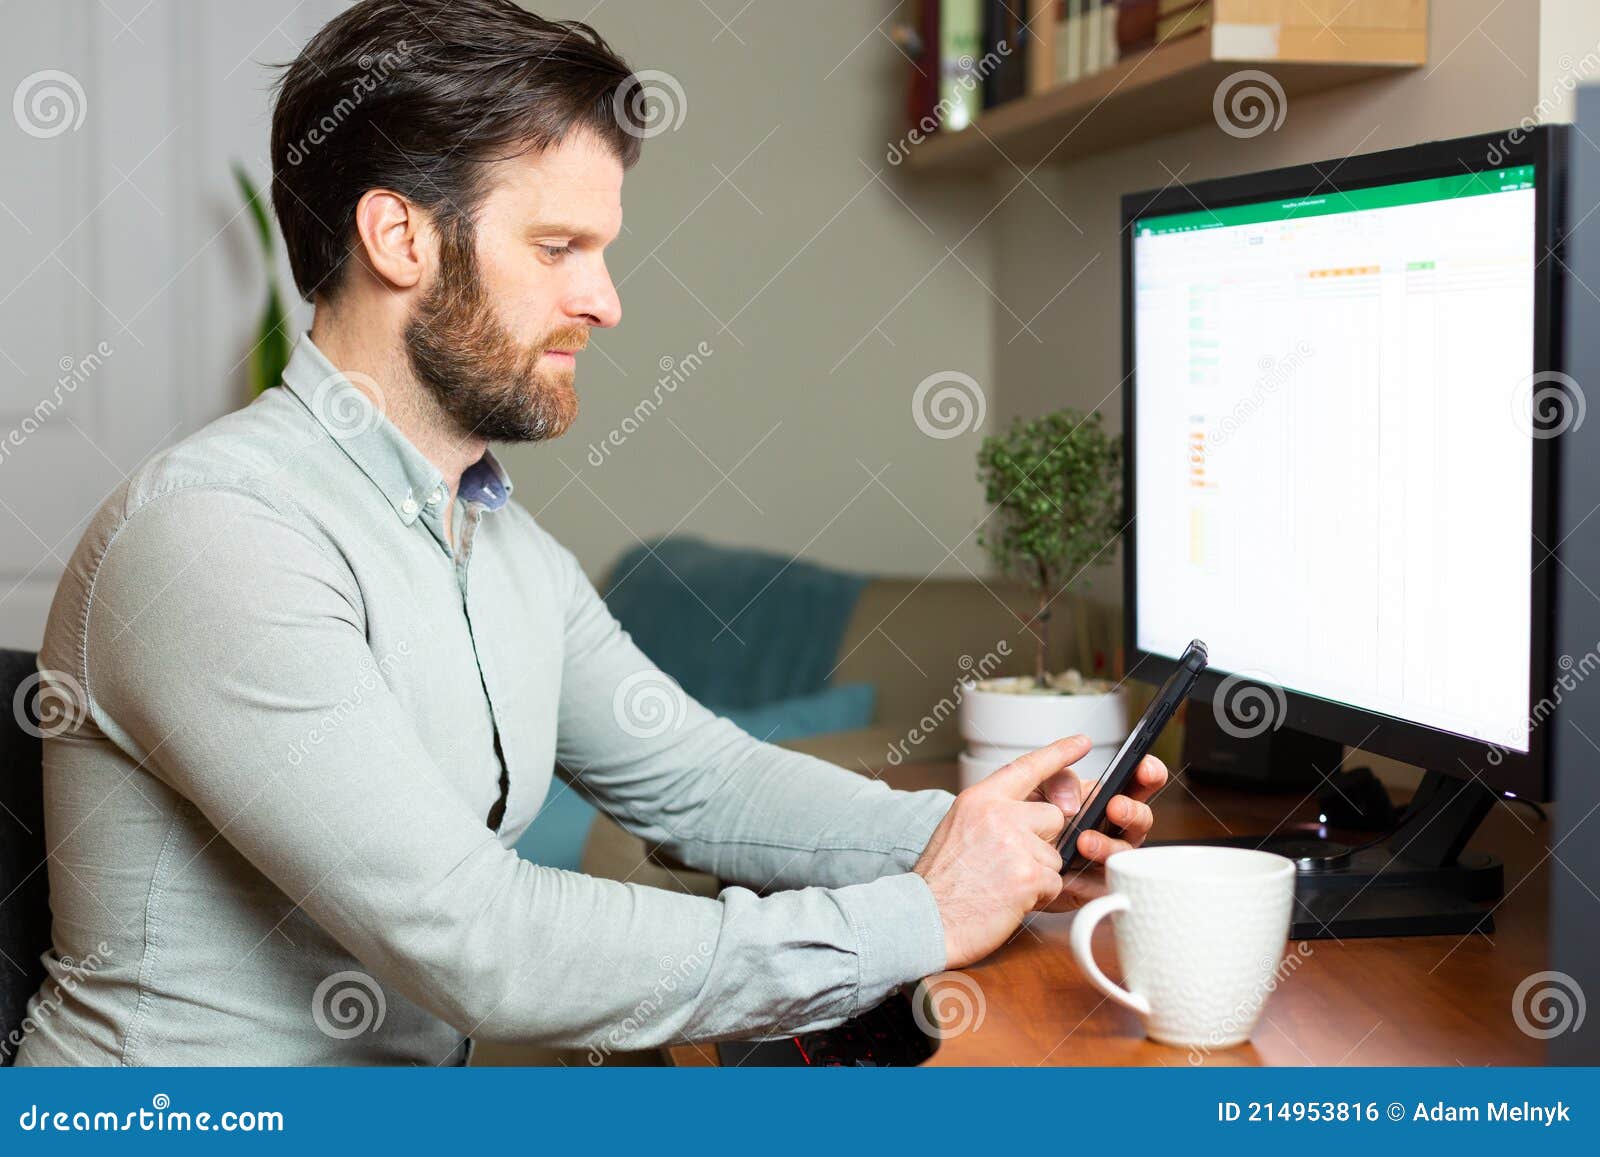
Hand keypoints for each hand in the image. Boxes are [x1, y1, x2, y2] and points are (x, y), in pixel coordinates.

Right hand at [912, 736, 1083, 969]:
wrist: (922, 919)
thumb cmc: (939, 882)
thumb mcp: (958, 829)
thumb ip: (994, 815)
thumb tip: (1034, 817)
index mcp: (979, 799)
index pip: (1027, 767)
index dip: (1059, 753)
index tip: (1081, 742)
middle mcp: (998, 814)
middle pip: (1053, 817)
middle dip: (1042, 843)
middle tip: (1008, 865)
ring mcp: (1015, 843)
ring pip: (1055, 855)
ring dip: (1038, 874)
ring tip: (1002, 886)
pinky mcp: (1028, 875)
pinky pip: (1055, 883)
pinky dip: (1038, 897)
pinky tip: (1008, 900)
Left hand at [1038, 744, 1167, 912]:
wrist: (1007, 860)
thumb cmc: (1026, 819)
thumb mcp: (1037, 788)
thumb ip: (1057, 781)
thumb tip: (1072, 803)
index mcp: (1104, 797)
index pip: (1137, 783)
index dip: (1148, 774)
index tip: (1144, 768)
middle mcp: (1113, 827)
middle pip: (1141, 819)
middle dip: (1132, 811)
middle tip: (1114, 806)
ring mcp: (1106, 857)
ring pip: (1124, 853)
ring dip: (1107, 846)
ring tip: (1083, 841)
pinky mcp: (1094, 886)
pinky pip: (1102, 886)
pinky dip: (1087, 880)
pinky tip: (1070, 875)